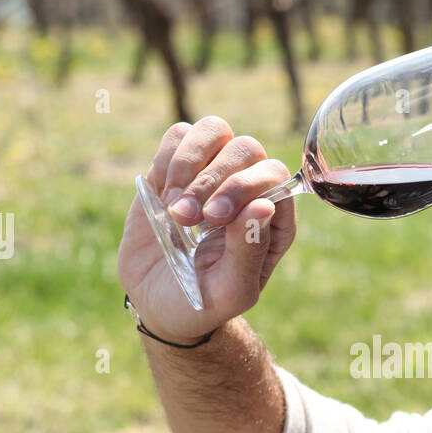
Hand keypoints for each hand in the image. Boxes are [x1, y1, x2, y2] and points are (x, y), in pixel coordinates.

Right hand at [118, 117, 296, 343]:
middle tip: (188, 218)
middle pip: (246, 148)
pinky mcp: (176, 167)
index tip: (214, 219)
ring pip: (215, 130)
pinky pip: (179, 134)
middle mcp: (248, 190)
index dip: (244, 188)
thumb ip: (249, 251)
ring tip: (174, 209)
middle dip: (213, 180)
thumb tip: (264, 206)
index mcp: (273, 220)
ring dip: (189, 164)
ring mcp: (212, 173)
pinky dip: (168, 159)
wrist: (157, 302)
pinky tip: (161, 195)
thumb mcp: (230, 291)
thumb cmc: (202, 303)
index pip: (274, 176)